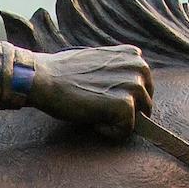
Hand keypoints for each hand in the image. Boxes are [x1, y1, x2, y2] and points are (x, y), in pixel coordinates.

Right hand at [29, 45, 152, 136]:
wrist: (44, 79)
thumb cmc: (65, 73)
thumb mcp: (99, 60)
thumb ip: (118, 68)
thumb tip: (128, 89)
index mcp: (134, 56)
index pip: (144, 87)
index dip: (124, 97)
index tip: (103, 96)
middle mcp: (138, 67)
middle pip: (144, 104)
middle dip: (124, 111)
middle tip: (97, 105)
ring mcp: (133, 86)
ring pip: (137, 118)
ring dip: (114, 120)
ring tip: (93, 109)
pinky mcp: (125, 105)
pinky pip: (125, 130)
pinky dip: (108, 131)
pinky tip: (91, 117)